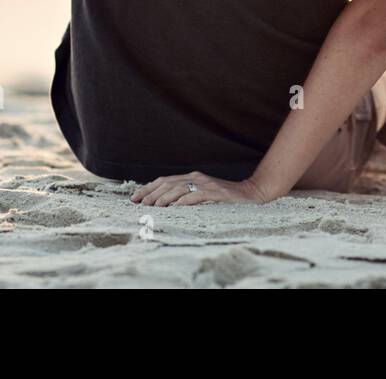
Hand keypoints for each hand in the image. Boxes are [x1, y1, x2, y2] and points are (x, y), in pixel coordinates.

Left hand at [131, 172, 271, 206]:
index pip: (164, 180)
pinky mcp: (216, 193)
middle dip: (151, 193)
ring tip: (153, 206)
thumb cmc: (225, 198)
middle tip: (139, 204)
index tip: (134, 198)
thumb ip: (186, 196)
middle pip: (168, 183)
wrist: (251, 194)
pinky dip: (184, 201)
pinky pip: (197, 196)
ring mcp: (206, 185)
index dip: (148, 188)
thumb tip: (163, 206)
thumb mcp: (203, 195)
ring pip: (179, 188)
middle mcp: (196, 178)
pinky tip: (175, 207)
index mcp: (191, 177)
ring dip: (164, 198)